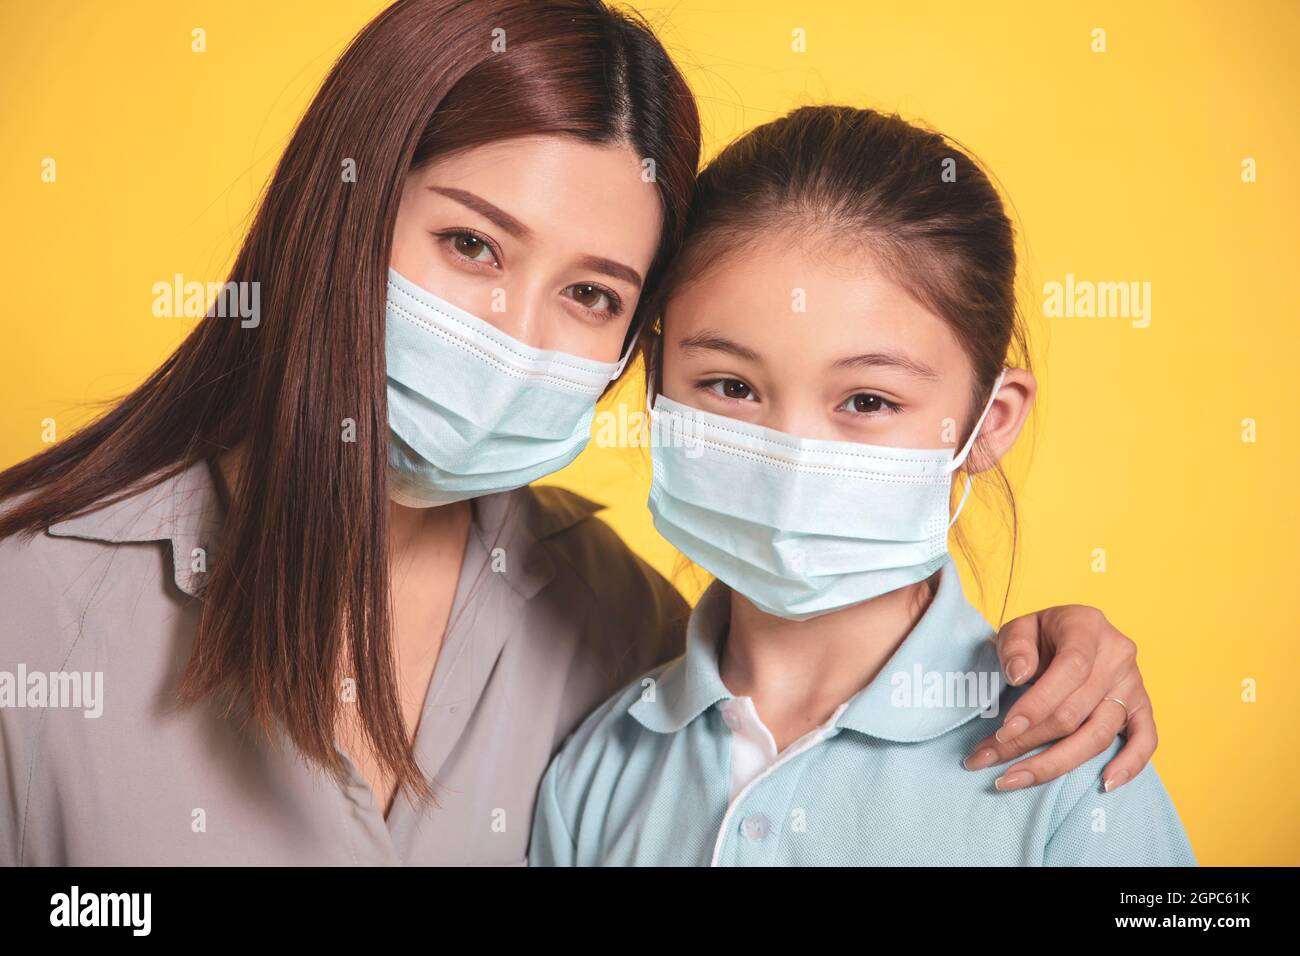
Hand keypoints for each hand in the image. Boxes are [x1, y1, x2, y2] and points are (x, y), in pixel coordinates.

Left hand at [962, 605, 1154, 791]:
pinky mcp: (1141, 707)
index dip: (1037, 704)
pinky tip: (1104, 785)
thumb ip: (1015, 645)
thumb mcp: (1020, 626)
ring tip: (1013, 779)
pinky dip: (1129, 765)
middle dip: (1027, 741)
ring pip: (1098, 734)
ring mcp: (1133, 683)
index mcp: (1087, 626)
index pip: (1069, 669)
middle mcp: (1117, 655)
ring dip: (1054, 763)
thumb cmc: (1041, 633)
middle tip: (987, 758)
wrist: (1071, 632)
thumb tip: (1019, 674)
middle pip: (1075, 711)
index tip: (1005, 731)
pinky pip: (1146, 740)